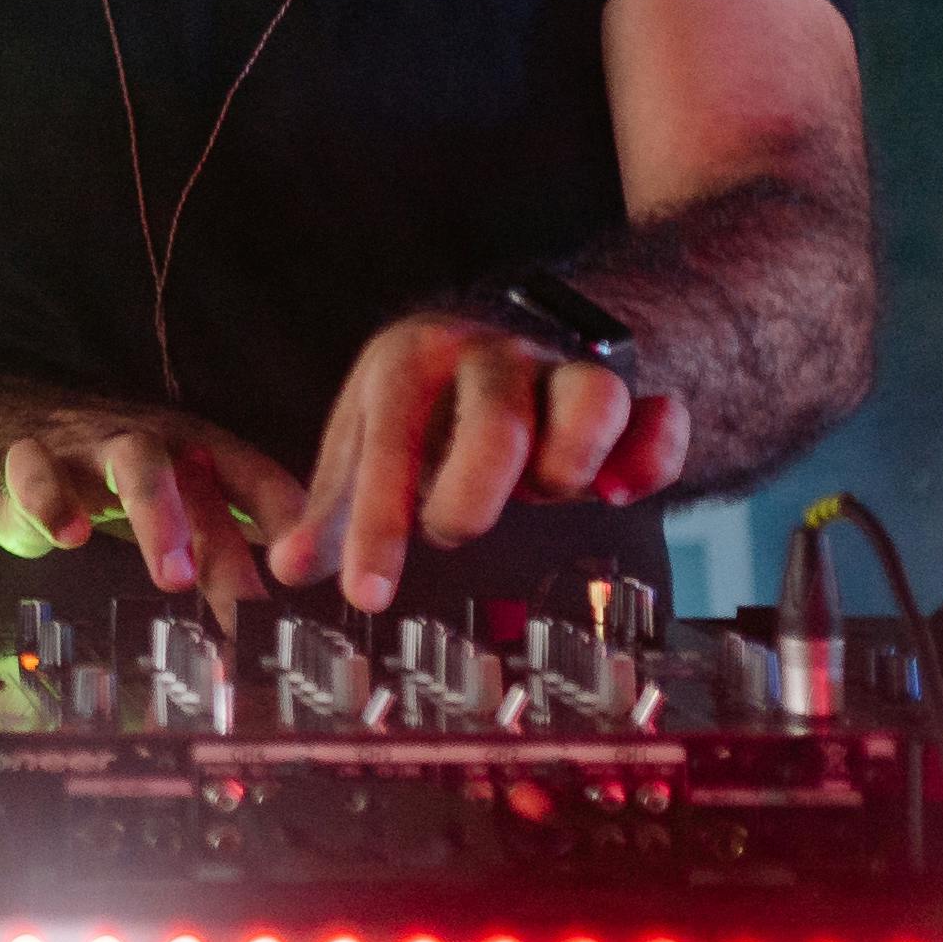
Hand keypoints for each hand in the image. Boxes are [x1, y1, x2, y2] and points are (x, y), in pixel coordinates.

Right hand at [0, 414, 308, 611]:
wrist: (9, 426)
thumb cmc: (112, 474)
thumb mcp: (173, 503)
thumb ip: (225, 550)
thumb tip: (284, 619)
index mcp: (194, 450)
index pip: (253, 476)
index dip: (287, 515)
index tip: (317, 564)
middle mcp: (152, 442)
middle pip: (201, 479)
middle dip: (227, 537)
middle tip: (249, 599)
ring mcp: (91, 447)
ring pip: (133, 465)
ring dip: (161, 515)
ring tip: (174, 576)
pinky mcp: (29, 459)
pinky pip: (38, 471)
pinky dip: (53, 501)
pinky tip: (67, 536)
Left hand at [296, 311, 690, 617]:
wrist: (496, 345)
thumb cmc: (420, 413)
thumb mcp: (363, 450)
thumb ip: (330, 512)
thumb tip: (285, 567)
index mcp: (411, 363)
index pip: (391, 444)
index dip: (377, 526)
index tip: (369, 596)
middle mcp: (489, 357)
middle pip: (497, 420)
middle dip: (474, 494)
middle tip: (453, 530)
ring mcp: (561, 372)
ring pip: (593, 395)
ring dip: (574, 460)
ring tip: (549, 494)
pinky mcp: (624, 396)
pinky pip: (657, 414)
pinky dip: (655, 453)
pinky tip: (626, 493)